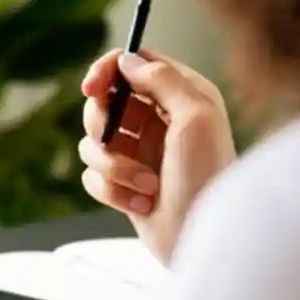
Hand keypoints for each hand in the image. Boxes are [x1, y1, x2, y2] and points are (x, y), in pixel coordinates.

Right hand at [79, 50, 236, 264]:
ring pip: (91, 143)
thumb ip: (163, 80)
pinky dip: (112, 191)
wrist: (204, 239)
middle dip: (102, 125)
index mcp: (181, 96)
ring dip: (112, 167)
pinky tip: (140, 205)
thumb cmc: (208, 179)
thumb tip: (126, 60)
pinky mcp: (123, 184)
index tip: (91, 89)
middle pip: (103, 102)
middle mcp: (158, 121)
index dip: (106, 71)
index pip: (132, 65)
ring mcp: (138, 154)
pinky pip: (92, 177)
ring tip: (145, 186)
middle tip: (112, 140)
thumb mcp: (195, 118)